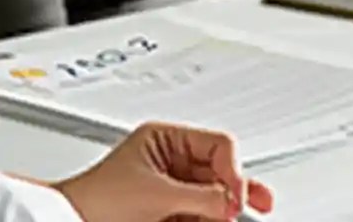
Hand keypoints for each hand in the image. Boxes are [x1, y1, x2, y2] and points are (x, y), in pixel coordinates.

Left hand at [54, 123, 273, 221]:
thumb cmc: (93, 199)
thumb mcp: (155, 193)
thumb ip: (201, 195)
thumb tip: (234, 199)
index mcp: (167, 139)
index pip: (219, 145)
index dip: (234, 169)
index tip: (237, 195)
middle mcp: (172, 161)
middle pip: (221, 172)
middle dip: (237, 191)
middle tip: (259, 205)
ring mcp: (172, 188)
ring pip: (215, 196)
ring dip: (223, 210)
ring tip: (231, 219)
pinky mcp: (169, 213)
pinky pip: (201, 214)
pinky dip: (209, 219)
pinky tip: (215, 221)